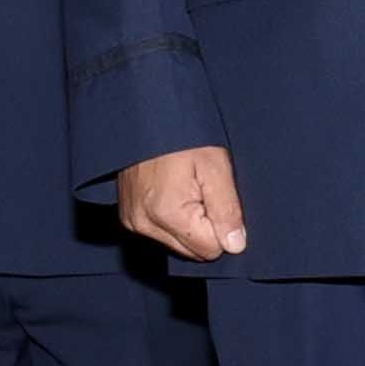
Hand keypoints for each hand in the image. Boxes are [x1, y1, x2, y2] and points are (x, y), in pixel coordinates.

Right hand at [120, 144, 248, 260]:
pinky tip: (172, 192)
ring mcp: (133, 222)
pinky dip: (171, 219)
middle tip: (200, 191)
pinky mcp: (128, 218)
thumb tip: (236, 246)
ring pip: (177, 244)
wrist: (148, 113)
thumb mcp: (215, 166)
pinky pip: (161, 234)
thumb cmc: (183, 134)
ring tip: (185, 188)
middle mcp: (144, 224)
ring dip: (188, 223)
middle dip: (204, 226)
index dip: (221, 226)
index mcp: (167, 214)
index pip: (210, 250)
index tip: (213, 196)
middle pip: (192, 252)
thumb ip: (227, 210)